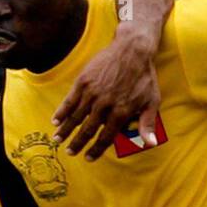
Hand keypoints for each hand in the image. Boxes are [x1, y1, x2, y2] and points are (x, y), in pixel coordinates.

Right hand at [52, 26, 161, 159]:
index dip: (96, 149)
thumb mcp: (152, 101)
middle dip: (77, 143)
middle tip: (70, 152)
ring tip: (57, 140)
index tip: (88, 158)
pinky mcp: (83, 81)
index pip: (106, 137)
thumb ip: (147, 124)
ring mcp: (92, 92)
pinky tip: (55, 121)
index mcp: (121, 112)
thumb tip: (151, 144)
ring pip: (76, 117)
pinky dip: (62, 111)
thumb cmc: (144, 77)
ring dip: (65, 130)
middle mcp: (105, 105)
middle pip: (88, 129)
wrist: (133, 49)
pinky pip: (70, 100)